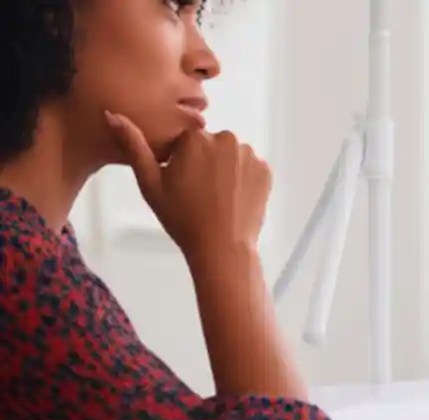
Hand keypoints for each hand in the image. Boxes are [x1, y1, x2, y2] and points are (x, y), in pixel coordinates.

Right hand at [105, 110, 271, 263]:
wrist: (222, 247)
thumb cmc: (183, 218)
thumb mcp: (150, 183)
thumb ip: (132, 145)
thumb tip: (111, 114)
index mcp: (196, 138)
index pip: (185, 141)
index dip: (180, 162)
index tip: (182, 184)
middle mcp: (226, 139)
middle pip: (210, 145)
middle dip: (204, 162)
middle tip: (200, 193)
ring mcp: (249, 155)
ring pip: (231, 156)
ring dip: (225, 169)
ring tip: (217, 198)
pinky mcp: (266, 170)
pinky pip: (250, 168)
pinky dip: (243, 179)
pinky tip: (233, 198)